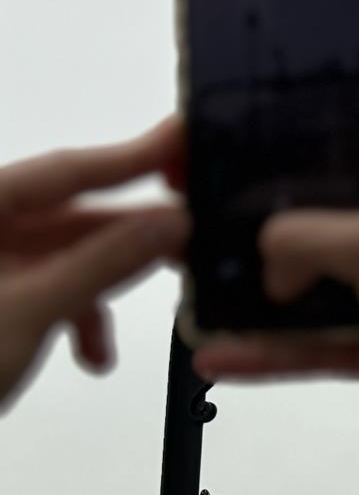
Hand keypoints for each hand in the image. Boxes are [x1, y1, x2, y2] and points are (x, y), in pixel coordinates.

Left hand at [0, 120, 186, 411]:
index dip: (132, 155)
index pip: (66, 170)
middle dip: (131, 236)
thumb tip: (170, 222)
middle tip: (192, 235)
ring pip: (68, 258)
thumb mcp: (29, 311)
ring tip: (151, 303)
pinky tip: (93, 355)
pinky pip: (51, 292)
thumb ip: (104, 263)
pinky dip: (79, 319)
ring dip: (106, 288)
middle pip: (72, 215)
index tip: (186, 139)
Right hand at [193, 102, 358, 434]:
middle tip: (183, 197)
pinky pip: (309, 344)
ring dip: (248, 285)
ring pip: (303, 281)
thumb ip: (308, 238)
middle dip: (253, 205)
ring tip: (186, 277)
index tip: (240, 110)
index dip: (308, 111)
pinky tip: (215, 356)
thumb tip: (266, 264)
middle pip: (315, 205)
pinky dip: (267, 351)